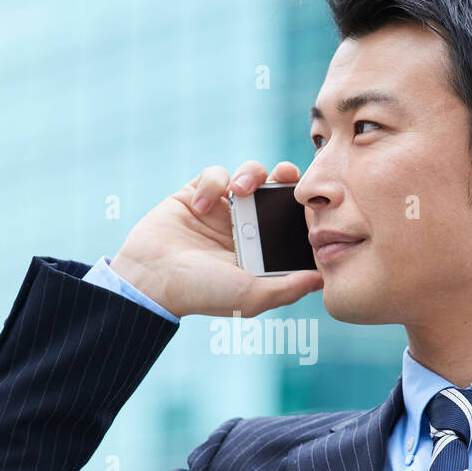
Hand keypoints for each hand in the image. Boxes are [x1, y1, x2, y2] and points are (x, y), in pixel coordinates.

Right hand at [108, 161, 322, 318]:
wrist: (149, 279)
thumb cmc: (201, 292)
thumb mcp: (251, 297)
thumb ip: (287, 289)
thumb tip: (321, 281)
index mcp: (260, 252)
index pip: (291, 222)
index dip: (303, 208)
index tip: (312, 201)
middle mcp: (243, 228)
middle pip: (275, 191)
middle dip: (286, 178)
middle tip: (288, 175)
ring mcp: (220, 210)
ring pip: (249, 175)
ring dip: (250, 174)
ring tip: (239, 190)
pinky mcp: (196, 194)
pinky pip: (215, 173)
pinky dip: (212, 183)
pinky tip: (200, 206)